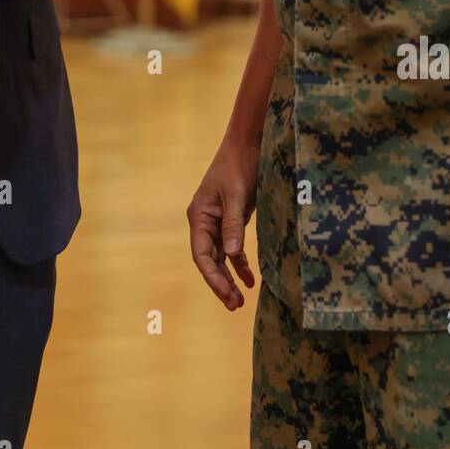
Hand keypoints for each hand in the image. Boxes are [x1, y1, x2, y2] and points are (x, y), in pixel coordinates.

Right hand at [187, 137, 260, 310]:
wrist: (248, 143)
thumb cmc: (239, 165)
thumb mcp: (236, 195)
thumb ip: (233, 225)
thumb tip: (231, 256)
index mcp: (199, 216)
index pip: (201, 255)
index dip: (213, 277)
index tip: (227, 294)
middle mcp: (204, 221)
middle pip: (209, 260)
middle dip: (221, 283)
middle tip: (235, 306)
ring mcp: (218, 221)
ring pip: (221, 257)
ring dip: (230, 277)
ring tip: (240, 301)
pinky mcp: (231, 219)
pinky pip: (233, 247)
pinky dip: (241, 263)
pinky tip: (250, 279)